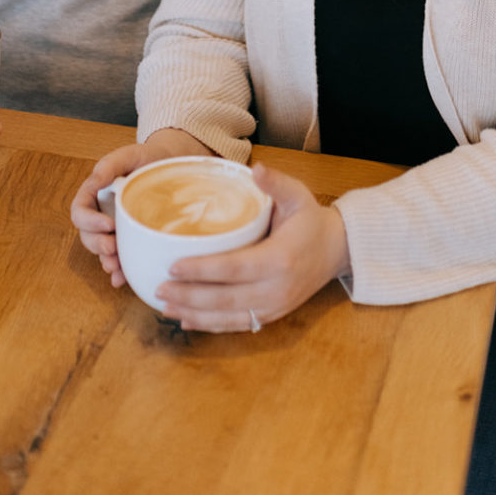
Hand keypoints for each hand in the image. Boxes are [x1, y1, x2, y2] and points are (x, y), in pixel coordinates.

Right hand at [70, 129, 213, 286]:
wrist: (173, 166)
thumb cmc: (148, 158)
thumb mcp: (129, 155)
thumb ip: (109, 165)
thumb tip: (94, 181)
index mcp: (95, 195)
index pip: (80, 212)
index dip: (89, 222)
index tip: (108, 225)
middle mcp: (102, 214)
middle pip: (88, 236)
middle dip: (97, 245)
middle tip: (112, 248)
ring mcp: (116, 230)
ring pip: (102, 250)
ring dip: (107, 261)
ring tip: (116, 267)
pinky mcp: (132, 240)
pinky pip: (122, 258)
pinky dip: (120, 271)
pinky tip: (122, 279)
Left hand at [154, 164, 351, 332]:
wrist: (337, 250)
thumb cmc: (311, 219)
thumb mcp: (298, 194)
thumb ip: (275, 183)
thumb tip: (256, 169)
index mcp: (279, 258)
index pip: (234, 268)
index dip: (202, 270)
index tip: (173, 265)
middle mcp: (276, 289)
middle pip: (225, 299)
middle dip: (188, 296)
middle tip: (158, 287)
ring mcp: (273, 306)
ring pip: (227, 317)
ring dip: (193, 314)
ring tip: (164, 306)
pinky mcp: (271, 315)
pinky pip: (236, 324)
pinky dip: (209, 326)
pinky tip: (186, 320)